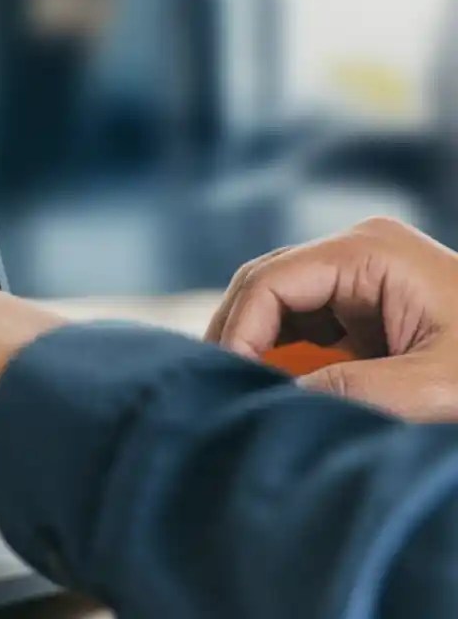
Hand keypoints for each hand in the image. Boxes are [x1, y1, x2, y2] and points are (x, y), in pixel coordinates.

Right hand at [206, 217, 457, 420]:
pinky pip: (299, 321)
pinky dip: (280, 353)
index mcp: (370, 251)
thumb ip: (353, 390)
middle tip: (218, 393)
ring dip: (254, 345)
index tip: (227, 385)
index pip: (269, 281)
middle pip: (262, 286)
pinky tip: (273, 387)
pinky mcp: (362, 304)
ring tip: (238, 393)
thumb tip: (273, 403)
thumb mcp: (436, 385)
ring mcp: (359, 275)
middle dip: (236, 337)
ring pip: (274, 303)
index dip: (237, 331)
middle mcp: (357, 251)